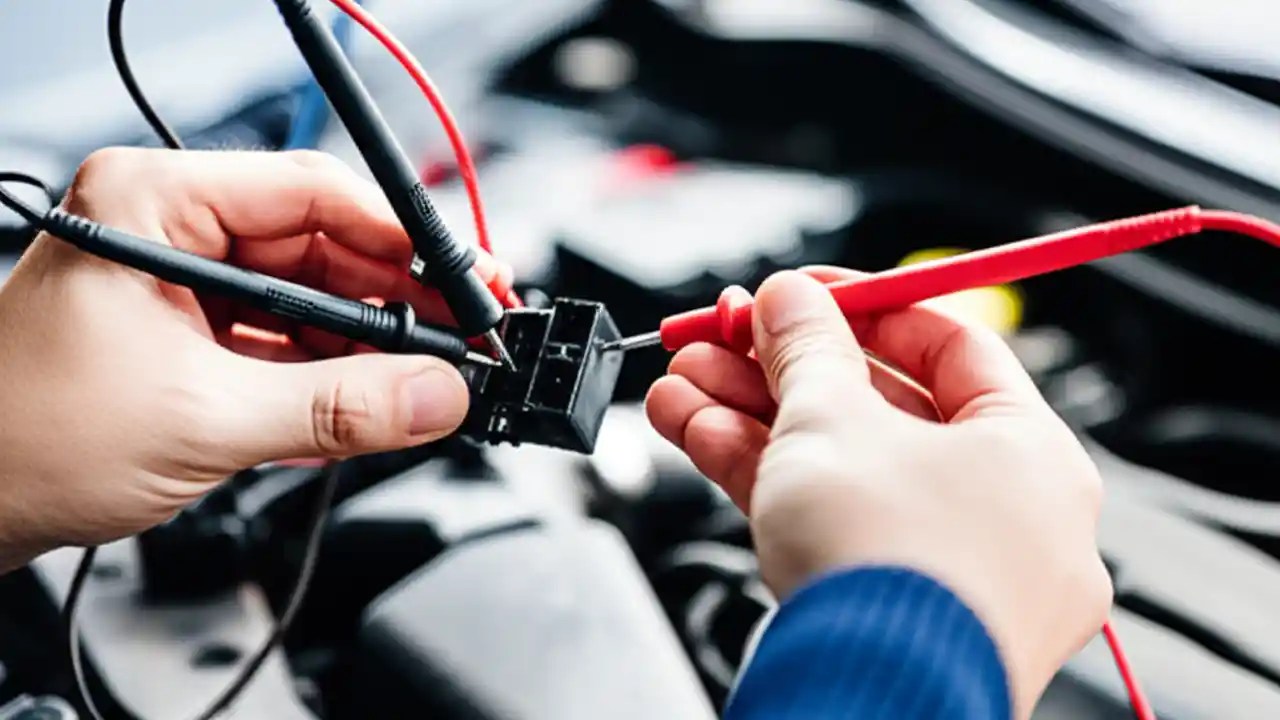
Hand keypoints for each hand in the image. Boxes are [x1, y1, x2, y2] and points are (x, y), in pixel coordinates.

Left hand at [0, 148, 509, 570]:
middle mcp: (169, 229)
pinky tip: (375, 399)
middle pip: (322, 247)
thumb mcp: (204, 420)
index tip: (466, 283)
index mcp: (151, 204)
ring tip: (429, 380)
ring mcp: (181, 283)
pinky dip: (330, 374)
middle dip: (396, 301)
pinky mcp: (191, 333)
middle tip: (464, 341)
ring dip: (369, 346)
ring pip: (311, 299)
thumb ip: (338, 407)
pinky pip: (285, 340)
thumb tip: (436, 395)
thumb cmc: (21, 440)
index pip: (313, 193)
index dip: (402, 241)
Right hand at [646, 268, 1110, 717]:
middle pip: (881, 411)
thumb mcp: (830, 421)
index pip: (951, 348)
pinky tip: (697, 436)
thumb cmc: (891, 565)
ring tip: (681, 389)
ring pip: (845, 472)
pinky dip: (769, 481)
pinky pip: (836, 525)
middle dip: (781, 371)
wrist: (869, 697)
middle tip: (721, 341)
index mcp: (1032, 453)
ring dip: (754, 421)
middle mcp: (1009, 516)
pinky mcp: (896, 613)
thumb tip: (788, 300)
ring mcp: (954, 572)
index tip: (799, 294)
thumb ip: (805, 348)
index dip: (864, 308)